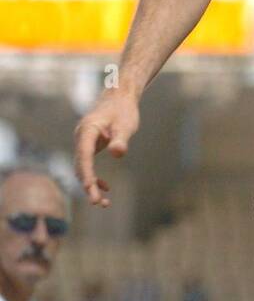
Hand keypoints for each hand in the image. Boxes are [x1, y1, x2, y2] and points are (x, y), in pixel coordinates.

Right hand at [73, 86, 139, 205]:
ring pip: (82, 168)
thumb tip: (117, 153)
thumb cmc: (123, 110)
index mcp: (87, 130)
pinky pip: (87, 165)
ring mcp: (83, 141)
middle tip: (99, 203)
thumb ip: (121, 139)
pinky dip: (94, 177)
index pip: (84, 156)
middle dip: (88, 185)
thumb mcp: (125, 125)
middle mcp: (81, 137)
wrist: (119, 98)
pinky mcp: (88, 145)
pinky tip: (106, 187)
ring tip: (104, 203)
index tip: (90, 189)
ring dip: (90, 185)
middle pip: (80, 165)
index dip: (87, 173)